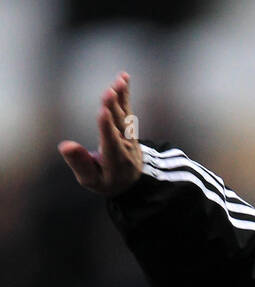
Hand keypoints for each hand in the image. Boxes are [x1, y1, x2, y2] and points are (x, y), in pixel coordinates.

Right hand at [58, 71, 142, 195]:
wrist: (131, 182)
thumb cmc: (105, 181)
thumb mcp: (91, 180)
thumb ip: (80, 164)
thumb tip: (65, 146)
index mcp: (115, 161)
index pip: (111, 142)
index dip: (106, 128)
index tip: (103, 113)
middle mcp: (125, 147)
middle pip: (118, 125)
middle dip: (113, 109)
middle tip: (109, 93)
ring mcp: (129, 136)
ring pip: (124, 115)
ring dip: (120, 98)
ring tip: (118, 82)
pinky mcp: (129, 128)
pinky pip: (127, 109)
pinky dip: (125, 94)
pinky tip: (122, 78)